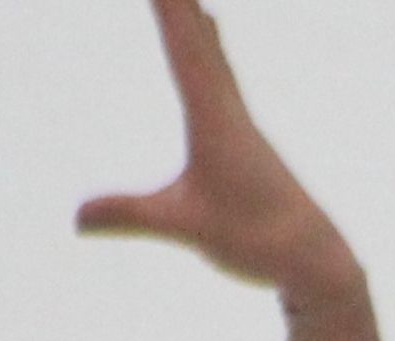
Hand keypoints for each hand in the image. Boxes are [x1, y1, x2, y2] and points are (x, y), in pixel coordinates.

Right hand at [76, 0, 362, 318]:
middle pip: (199, 42)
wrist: (318, 261)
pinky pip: (221, 77)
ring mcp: (241, 125)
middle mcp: (231, 113)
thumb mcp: (188, 228)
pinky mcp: (246, 141)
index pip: (186, 51)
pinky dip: (210, 49)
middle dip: (179, 5)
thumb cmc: (258, 242)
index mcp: (216, 122)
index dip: (169, 9)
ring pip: (214, 57)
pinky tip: (213, 46)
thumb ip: (132, 217)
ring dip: (195, 21)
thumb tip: (76, 218)